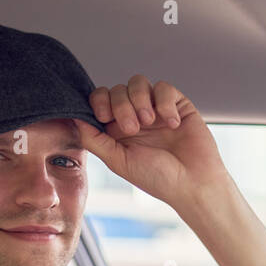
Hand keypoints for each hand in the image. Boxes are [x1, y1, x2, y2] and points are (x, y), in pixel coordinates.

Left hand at [73, 75, 227, 210]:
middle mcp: (136, 116)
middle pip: (117, 89)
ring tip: (150, 122)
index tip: (103, 116)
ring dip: (140, 99)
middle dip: (121, 105)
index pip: (101, 100)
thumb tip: (72, 119)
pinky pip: (164, 87)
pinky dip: (164, 103)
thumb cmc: (158, 179)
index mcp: (118, 130)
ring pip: (139, 82)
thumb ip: (93, 139)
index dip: (99, 101)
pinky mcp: (178, 105)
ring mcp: (156, 109)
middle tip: (132, 127)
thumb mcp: (118, 161)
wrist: (194, 184)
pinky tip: (172, 123)